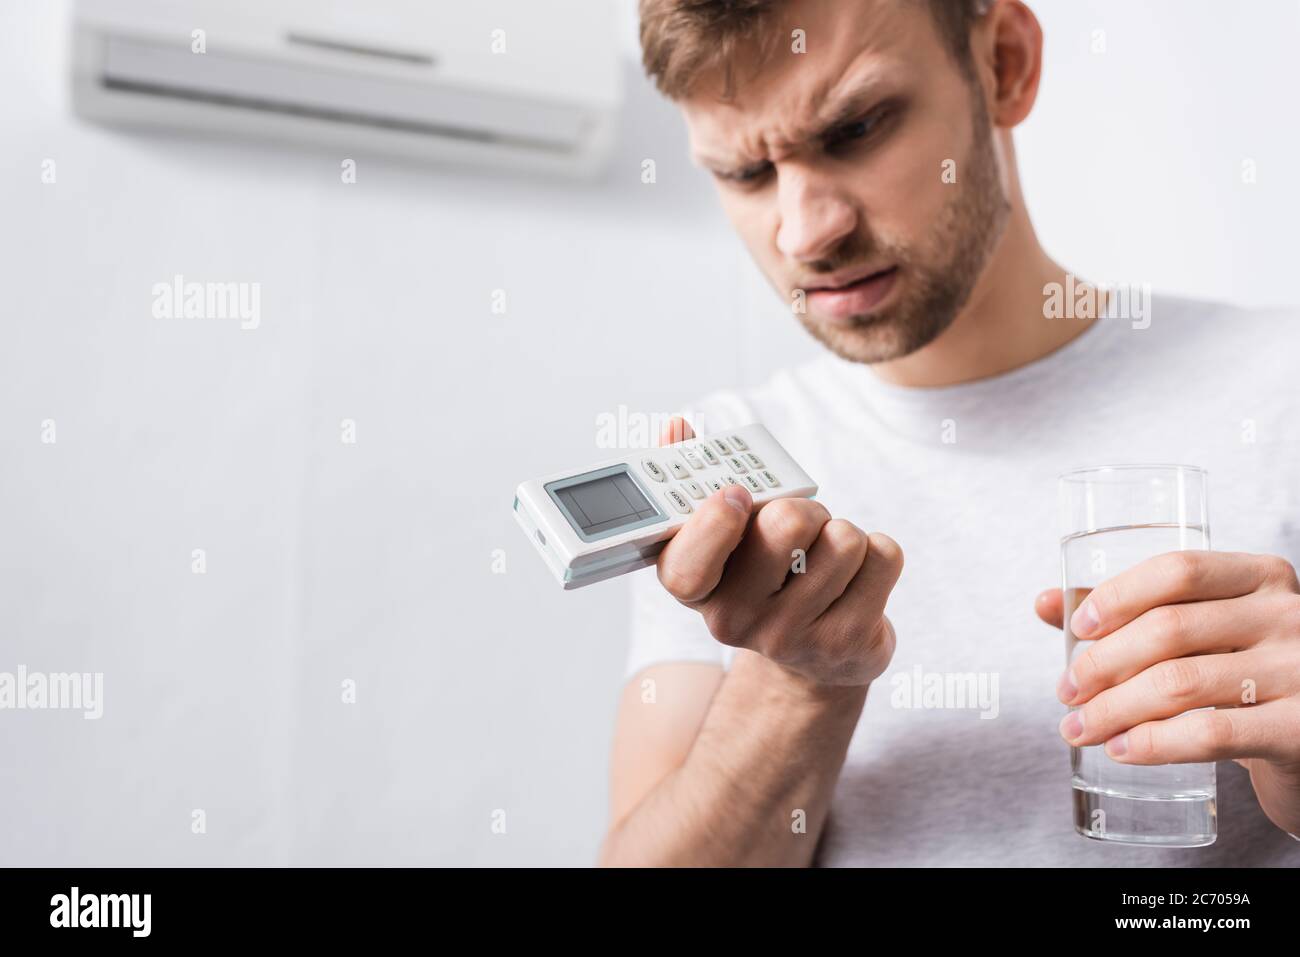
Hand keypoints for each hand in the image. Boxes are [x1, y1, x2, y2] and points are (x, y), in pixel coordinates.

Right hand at [654, 418, 902, 687]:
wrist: (817, 658)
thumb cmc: (764, 578)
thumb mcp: (723, 541)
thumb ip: (693, 481)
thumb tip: (676, 426)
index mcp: (694, 589)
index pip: (687, 567)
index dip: (713, 525)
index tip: (738, 494)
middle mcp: (734, 621)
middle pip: (787, 525)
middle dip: (804, 507)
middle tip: (801, 523)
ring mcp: (791, 637)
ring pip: (844, 538)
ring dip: (843, 533)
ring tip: (825, 558)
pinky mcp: (847, 643)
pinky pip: (884, 557)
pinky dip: (878, 552)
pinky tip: (857, 577)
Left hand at [1035, 550, 1299, 836]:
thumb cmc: (1245, 675)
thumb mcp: (1203, 634)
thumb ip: (1129, 613)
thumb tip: (1045, 602)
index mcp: (1261, 577)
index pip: (1179, 570)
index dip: (1118, 595)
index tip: (1078, 628)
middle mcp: (1288, 616)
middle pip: (1170, 628)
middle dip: (1102, 663)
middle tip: (1066, 692)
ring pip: (1181, 682)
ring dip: (1114, 708)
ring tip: (1079, 727)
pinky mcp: (1299, 730)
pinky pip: (1211, 732)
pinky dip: (1154, 742)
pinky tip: (1122, 749)